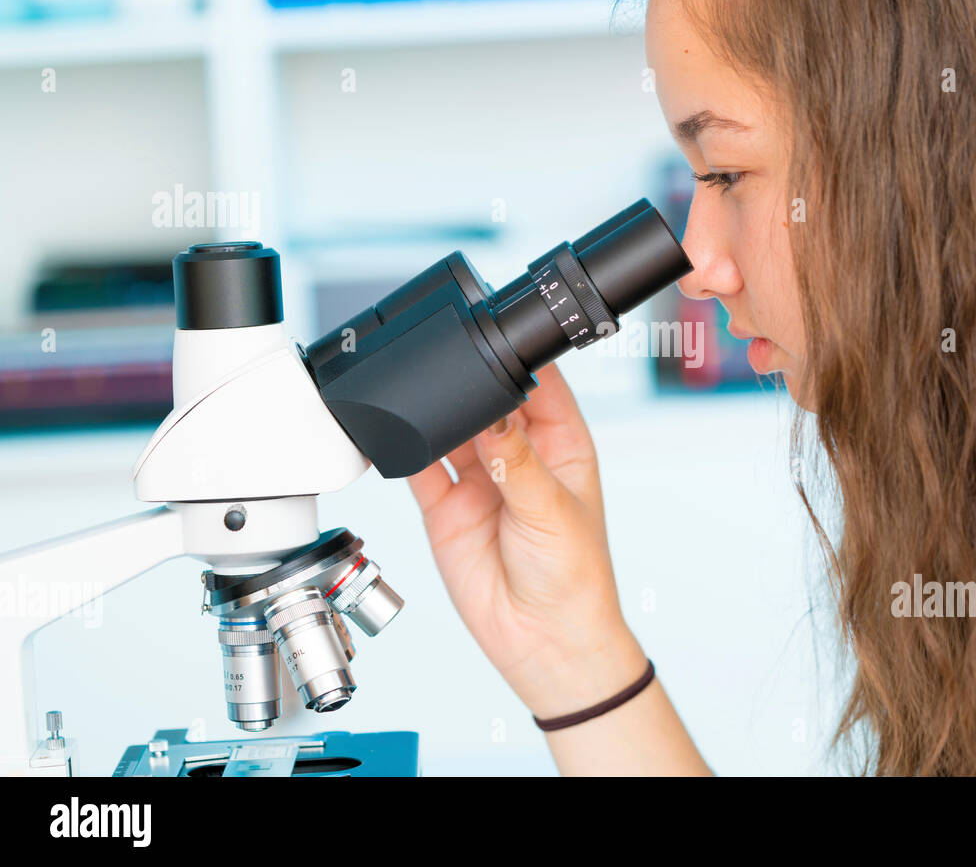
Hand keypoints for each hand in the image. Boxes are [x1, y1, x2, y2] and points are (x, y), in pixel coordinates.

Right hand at [408, 362, 645, 718]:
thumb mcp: (551, 510)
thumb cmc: (575, 577)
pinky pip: (420, 467)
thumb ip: (516, 460)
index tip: (500, 335)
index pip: (540, 385)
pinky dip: (406, 449)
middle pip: (490, 400)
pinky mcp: (446, 507)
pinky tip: (399, 433)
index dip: (521, 358)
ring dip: (438, 413)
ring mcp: (481, 480)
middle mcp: (519, 456)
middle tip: (454, 366)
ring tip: (426, 402)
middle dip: (472, 382)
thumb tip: (492, 412)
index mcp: (561, 445)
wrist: (543, 641)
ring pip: (451, 428)